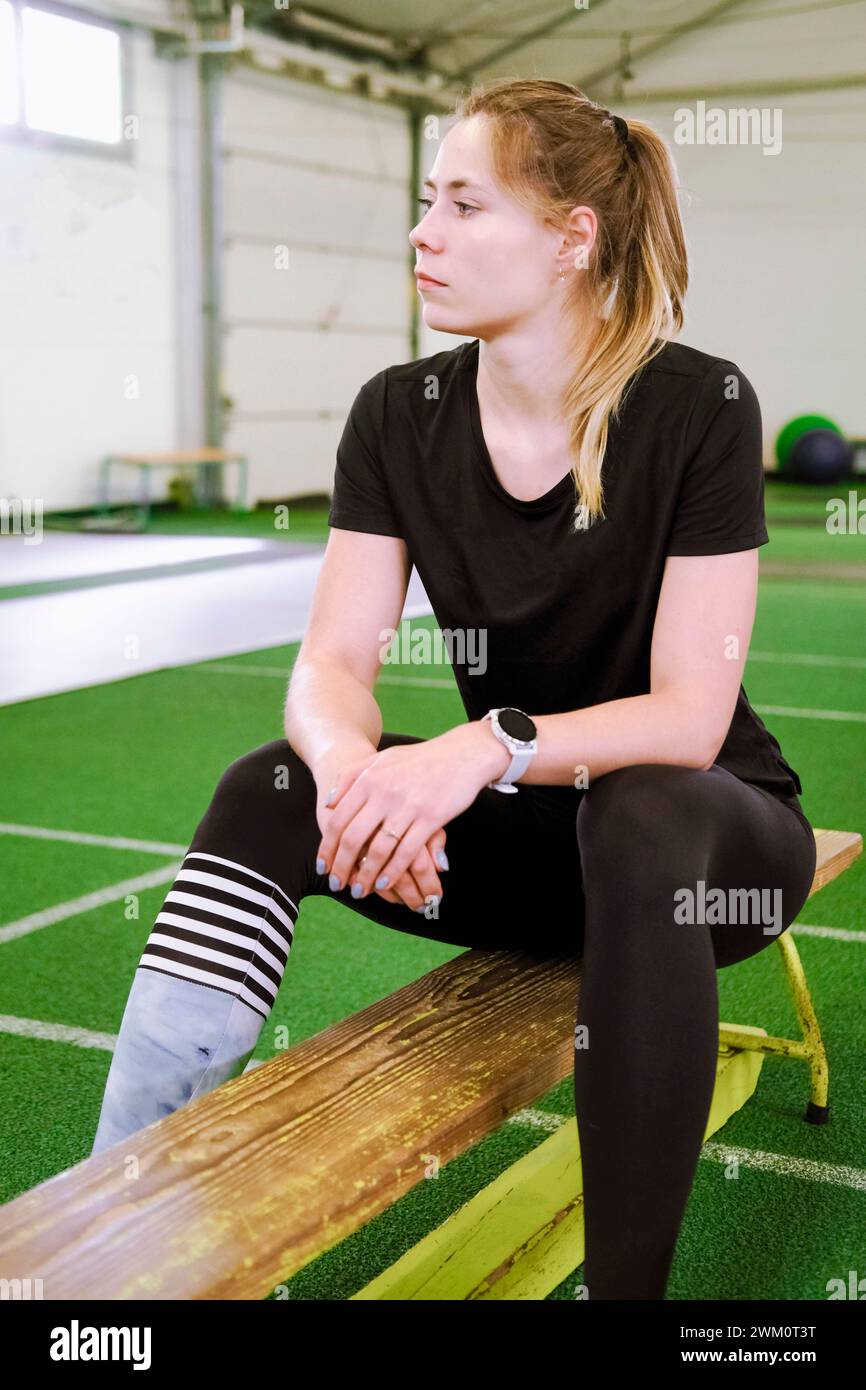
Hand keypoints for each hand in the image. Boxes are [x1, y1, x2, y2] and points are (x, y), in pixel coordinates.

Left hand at [315, 760, 447, 912]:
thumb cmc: (418, 759)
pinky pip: (407, 852)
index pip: (338, 821)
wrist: (461, 754)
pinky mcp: (430, 819)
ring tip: (360, 891)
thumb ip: (351, 777)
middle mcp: (384, 793)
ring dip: (366, 876)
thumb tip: (328, 803)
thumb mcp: (380, 759)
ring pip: (379, 850)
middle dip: (342, 867)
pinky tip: (385, 884)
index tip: (323, 867)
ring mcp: (407, 807)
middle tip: (337, 884)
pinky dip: (393, 872)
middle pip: (353, 839)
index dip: (327, 848)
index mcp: (368, 780)